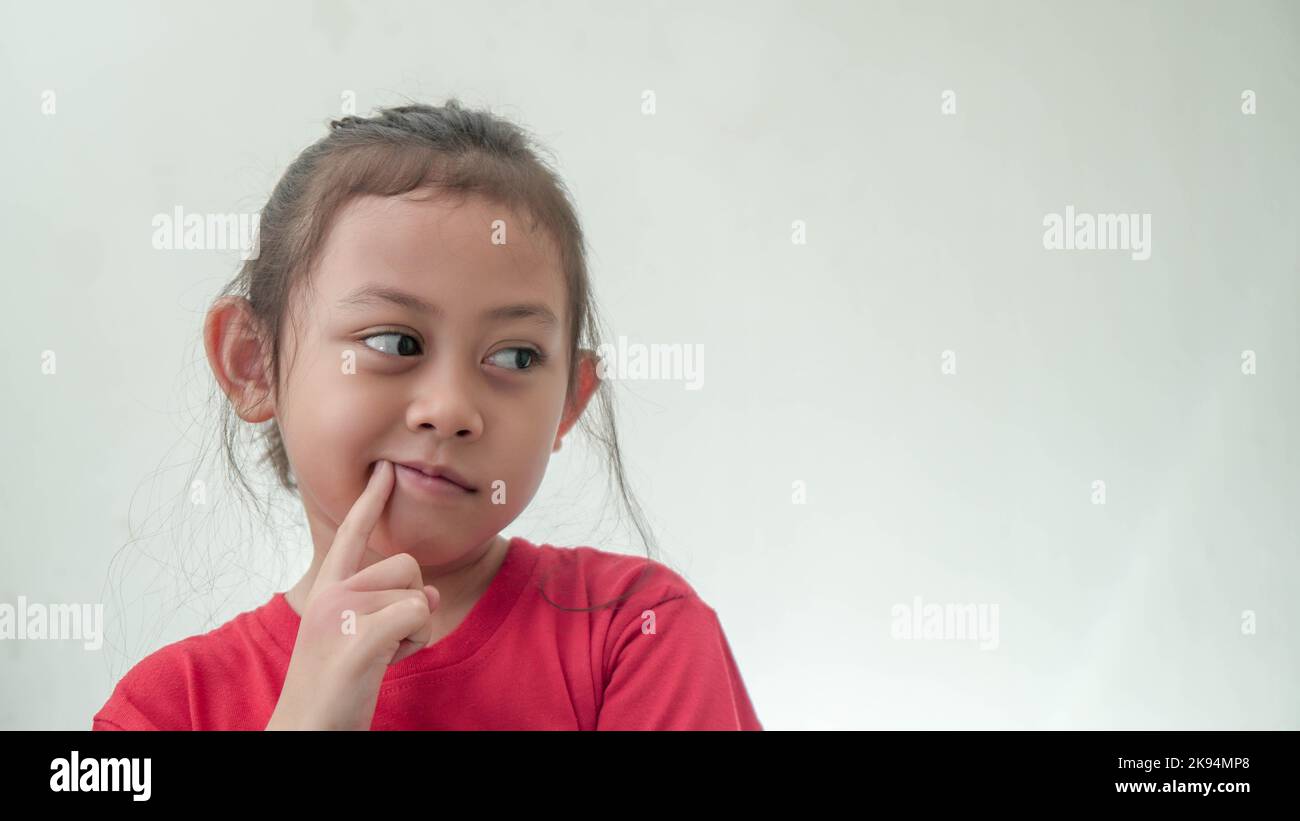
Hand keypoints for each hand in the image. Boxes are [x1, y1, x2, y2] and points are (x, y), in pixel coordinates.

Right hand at [266, 460, 439, 729]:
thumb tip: (428, 593)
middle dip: (411, 605)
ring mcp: (341, 614)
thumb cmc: (338, 686)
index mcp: (327, 590)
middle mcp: (330, 593)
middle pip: (407, 566)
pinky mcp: (357, 638)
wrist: (308, 729)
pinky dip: (414, 641)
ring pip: (416, 595)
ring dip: (413, 630)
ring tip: (378, 656)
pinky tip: (384, 663)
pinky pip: (417, 616)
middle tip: (380, 643)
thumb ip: (391, 609)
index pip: (353, 534)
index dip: (371, 499)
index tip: (384, 468)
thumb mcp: (363, 638)